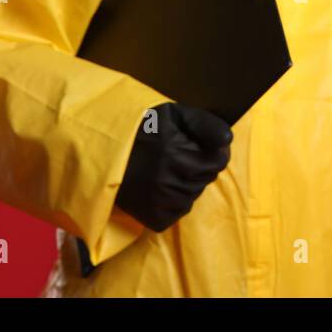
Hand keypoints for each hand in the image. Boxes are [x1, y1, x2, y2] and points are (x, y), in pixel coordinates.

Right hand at [115, 102, 232, 231]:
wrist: (103, 152)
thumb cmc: (142, 128)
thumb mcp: (173, 114)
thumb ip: (204, 123)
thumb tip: (228, 139)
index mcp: (174, 153)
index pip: (219, 160)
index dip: (215, 151)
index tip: (201, 145)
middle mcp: (167, 180)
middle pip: (207, 178)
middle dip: (200, 166)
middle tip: (179, 156)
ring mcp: (159, 202)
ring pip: (194, 195)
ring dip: (188, 183)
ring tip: (167, 170)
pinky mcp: (153, 217)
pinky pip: (179, 211)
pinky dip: (175, 201)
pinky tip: (161, 187)